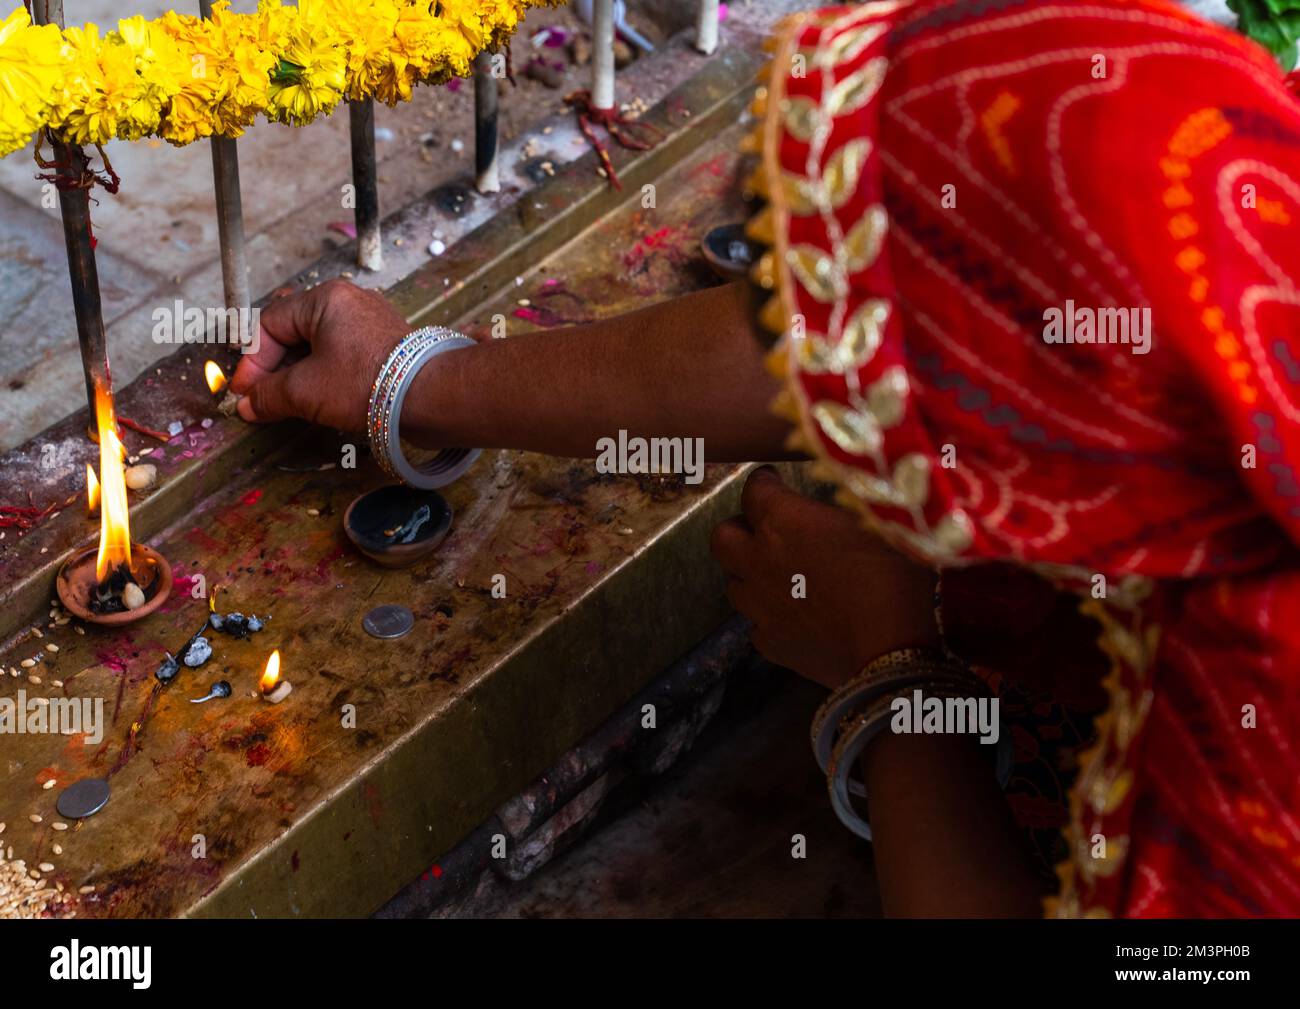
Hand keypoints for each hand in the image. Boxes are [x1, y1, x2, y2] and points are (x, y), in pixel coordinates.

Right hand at [230, 279, 411, 429]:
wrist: (431, 397)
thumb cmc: (367, 385)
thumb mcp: (306, 391)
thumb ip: (269, 395)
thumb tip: (247, 405)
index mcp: (325, 299)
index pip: (271, 323)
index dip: (252, 360)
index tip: (245, 392)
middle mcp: (350, 302)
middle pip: (295, 332)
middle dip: (275, 368)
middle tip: (263, 400)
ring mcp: (372, 322)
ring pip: (320, 345)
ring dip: (299, 374)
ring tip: (289, 403)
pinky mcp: (387, 345)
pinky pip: (345, 355)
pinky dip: (327, 375)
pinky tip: (323, 399)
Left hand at [710, 467, 939, 689]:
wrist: (889, 651)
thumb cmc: (892, 579)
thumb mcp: (877, 526)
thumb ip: (843, 512)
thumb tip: (835, 506)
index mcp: (782, 521)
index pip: (754, 489)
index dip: (765, 482)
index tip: (774, 482)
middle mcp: (759, 560)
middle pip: (722, 537)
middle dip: (739, 529)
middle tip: (765, 531)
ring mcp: (758, 605)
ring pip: (734, 582)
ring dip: (750, 574)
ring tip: (779, 576)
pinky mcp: (768, 643)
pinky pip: (756, 623)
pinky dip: (769, 617)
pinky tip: (794, 616)